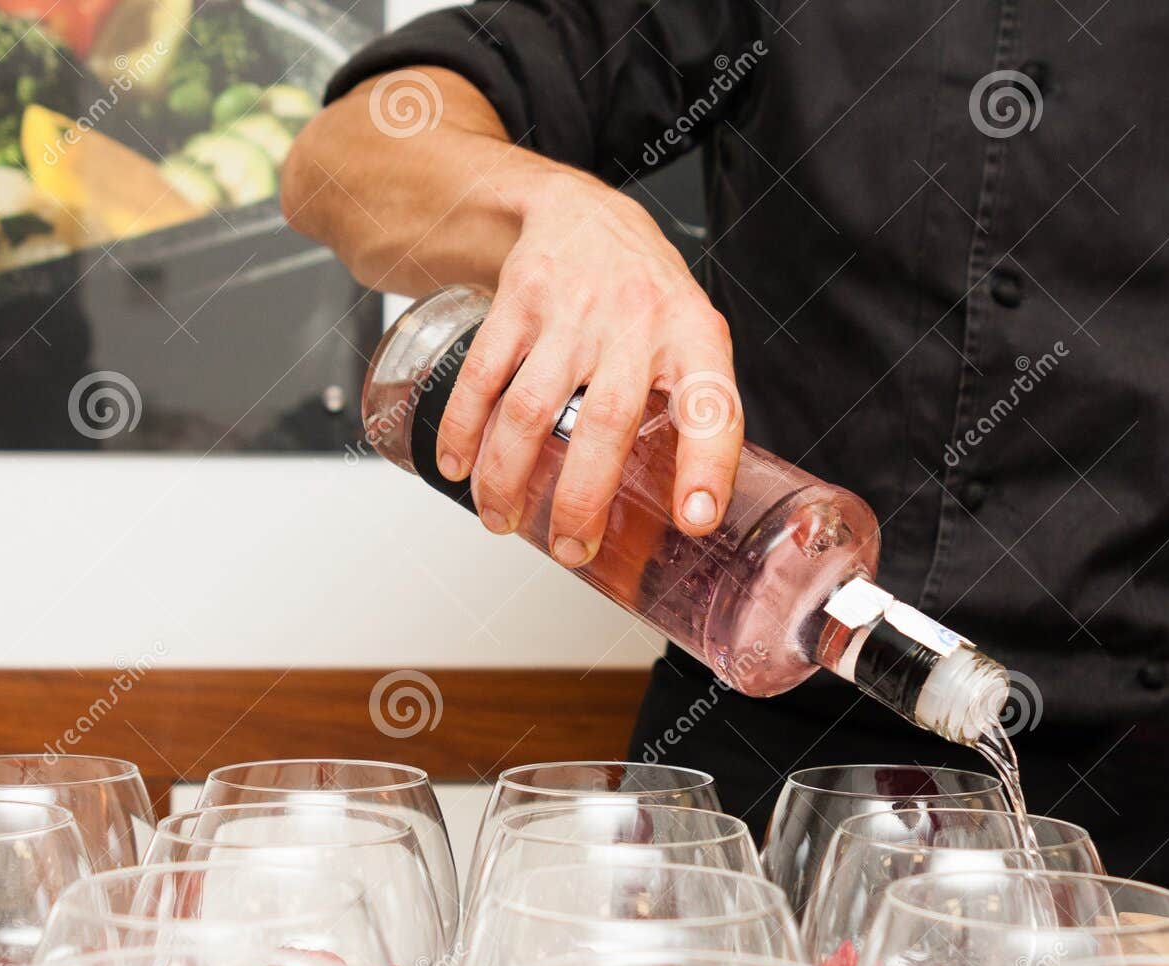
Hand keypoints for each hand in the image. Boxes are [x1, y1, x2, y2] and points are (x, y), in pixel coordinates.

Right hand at [435, 170, 743, 565]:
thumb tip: (687, 512)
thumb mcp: (690, 338)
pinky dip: (462, 429)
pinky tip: (457, 467)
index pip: (711, 406)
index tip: (694, 519)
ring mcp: (573, 310)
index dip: (707, 467)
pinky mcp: (518, 302)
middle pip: (606, 424)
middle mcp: (636, 322)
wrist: (581, 212)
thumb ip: (691, 411)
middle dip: (581, 500)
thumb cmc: (644, 293)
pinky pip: (482, 377)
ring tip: (501, 520)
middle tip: (571, 550)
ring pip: (530, 410)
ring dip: (508, 477)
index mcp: (693, 337)